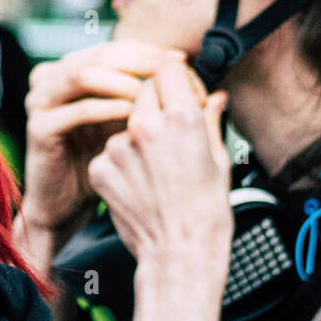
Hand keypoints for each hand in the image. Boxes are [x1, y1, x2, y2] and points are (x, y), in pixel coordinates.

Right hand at [20, 41, 205, 235]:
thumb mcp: (132, 126)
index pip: (114, 48)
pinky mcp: (39, 129)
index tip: (182, 62)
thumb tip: (217, 97)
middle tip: (170, 75)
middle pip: (99, 55)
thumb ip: (162, 106)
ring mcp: (40, 102)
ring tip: (152, 96)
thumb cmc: (102, 163)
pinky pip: (78, 110)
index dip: (149, 52)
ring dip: (123, 82)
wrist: (65, 206)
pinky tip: (133, 118)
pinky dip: (109, 109)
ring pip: (84, 74)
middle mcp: (50, 78)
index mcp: (69, 70)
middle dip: (139, 63)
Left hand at [86, 52, 232, 320]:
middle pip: (142, 90)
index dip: (172, 74)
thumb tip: (214, 98)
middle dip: (155, 102)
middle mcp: (146, 126)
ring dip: (136, 136)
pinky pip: (108, 152)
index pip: (166, 67)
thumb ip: (210, 121)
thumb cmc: (206, 211)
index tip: (175, 84)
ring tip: (157, 169)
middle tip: (167, 129)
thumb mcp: (219, 161)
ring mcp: (119, 148)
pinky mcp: (101, 169)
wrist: (179, 254)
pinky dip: (121, 162)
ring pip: (123, 123)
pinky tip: (139, 184)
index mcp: (182, 118)